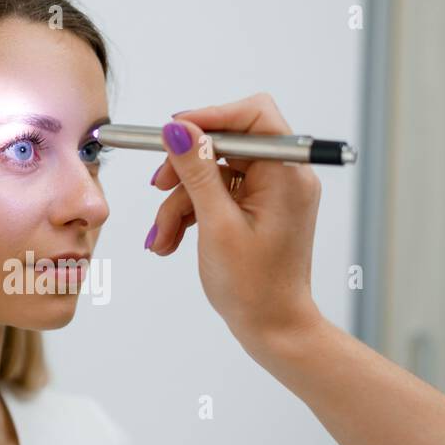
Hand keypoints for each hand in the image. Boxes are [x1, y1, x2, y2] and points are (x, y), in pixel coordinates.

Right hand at [146, 92, 324, 355]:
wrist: (273, 330)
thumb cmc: (254, 287)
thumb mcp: (217, 224)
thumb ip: (197, 171)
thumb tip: (177, 129)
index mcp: (286, 174)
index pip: (253, 115)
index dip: (210, 117)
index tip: (173, 131)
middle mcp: (284, 176)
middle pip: (226, 144)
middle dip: (186, 169)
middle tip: (158, 187)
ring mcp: (270, 193)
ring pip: (213, 173)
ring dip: (180, 202)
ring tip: (163, 239)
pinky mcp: (256, 209)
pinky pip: (217, 195)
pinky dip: (191, 214)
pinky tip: (172, 242)